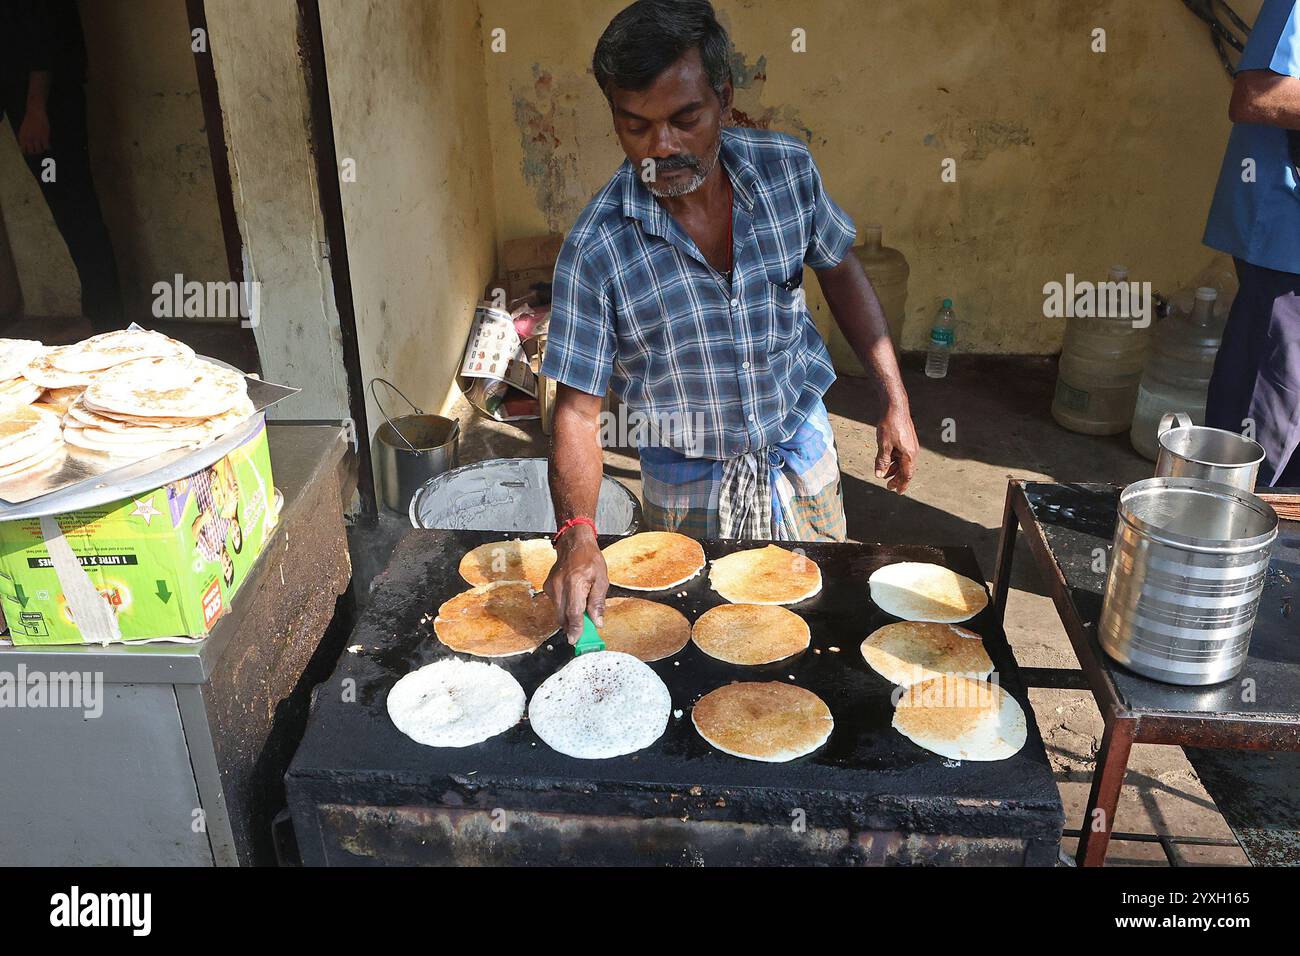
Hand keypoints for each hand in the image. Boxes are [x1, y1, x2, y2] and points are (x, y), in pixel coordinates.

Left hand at [18, 107, 50, 154]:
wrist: (35, 113)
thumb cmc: (29, 121)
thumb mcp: (23, 129)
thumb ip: (24, 138)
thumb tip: (25, 146)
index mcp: (23, 137)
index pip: (24, 150)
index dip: (27, 152)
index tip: (30, 151)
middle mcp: (29, 139)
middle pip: (32, 152)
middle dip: (35, 152)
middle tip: (37, 149)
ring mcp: (37, 138)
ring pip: (39, 150)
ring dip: (41, 150)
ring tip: (43, 147)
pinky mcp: (44, 137)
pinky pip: (47, 147)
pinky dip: (48, 148)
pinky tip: (48, 145)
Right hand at [543, 525, 608, 642]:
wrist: (574, 543)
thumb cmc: (590, 559)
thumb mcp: (602, 579)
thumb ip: (598, 602)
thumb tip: (597, 621)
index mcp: (576, 583)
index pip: (574, 613)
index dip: (576, 629)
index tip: (576, 640)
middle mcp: (560, 587)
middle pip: (563, 617)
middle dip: (572, 627)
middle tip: (582, 633)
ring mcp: (551, 587)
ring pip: (558, 612)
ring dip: (569, 618)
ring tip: (581, 612)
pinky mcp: (548, 588)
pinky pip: (556, 605)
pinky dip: (564, 608)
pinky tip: (573, 601)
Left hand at [875, 400, 917, 493]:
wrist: (895, 407)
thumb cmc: (890, 425)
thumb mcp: (884, 445)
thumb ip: (882, 461)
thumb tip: (879, 475)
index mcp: (909, 454)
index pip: (907, 475)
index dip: (902, 484)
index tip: (897, 492)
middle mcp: (912, 451)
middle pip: (905, 470)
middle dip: (897, 479)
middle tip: (889, 487)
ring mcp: (910, 445)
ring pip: (902, 462)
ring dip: (894, 469)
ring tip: (885, 475)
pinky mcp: (906, 440)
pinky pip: (901, 454)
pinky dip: (894, 460)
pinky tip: (886, 461)